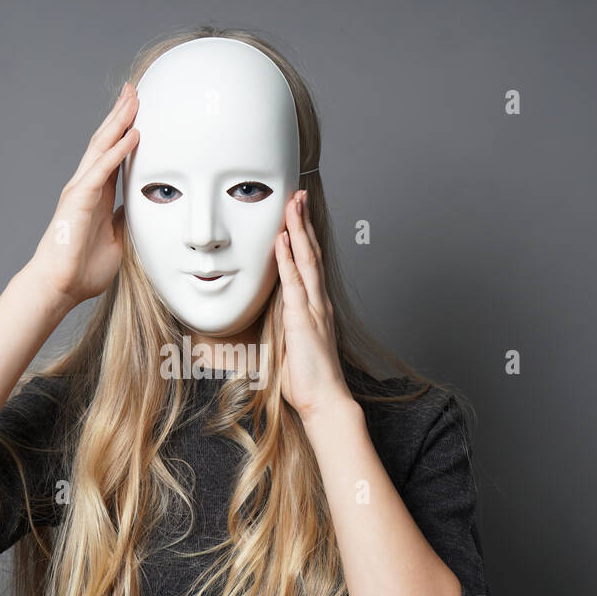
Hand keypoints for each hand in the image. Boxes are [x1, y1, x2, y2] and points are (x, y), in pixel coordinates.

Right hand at [27, 82, 139, 308]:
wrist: (60, 286)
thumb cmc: (83, 269)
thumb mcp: (116, 241)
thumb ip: (125, 221)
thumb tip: (138, 210)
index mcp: (97, 195)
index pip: (113, 155)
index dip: (124, 132)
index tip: (138, 112)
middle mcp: (87, 186)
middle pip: (105, 142)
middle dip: (120, 115)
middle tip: (134, 90)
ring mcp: (81, 190)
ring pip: (102, 147)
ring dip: (119, 122)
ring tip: (133, 99)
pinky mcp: (78, 198)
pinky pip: (102, 169)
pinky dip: (118, 150)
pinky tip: (133, 134)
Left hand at [274, 189, 354, 424]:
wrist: (325, 400)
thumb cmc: (307, 379)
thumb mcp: (291, 345)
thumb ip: (285, 324)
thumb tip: (271, 313)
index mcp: (315, 307)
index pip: (310, 264)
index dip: (304, 237)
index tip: (297, 215)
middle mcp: (319, 302)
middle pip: (312, 253)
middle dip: (304, 222)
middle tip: (299, 195)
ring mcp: (314, 309)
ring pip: (306, 260)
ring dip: (298, 230)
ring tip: (293, 204)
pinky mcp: (304, 319)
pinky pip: (294, 282)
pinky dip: (288, 259)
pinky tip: (283, 239)